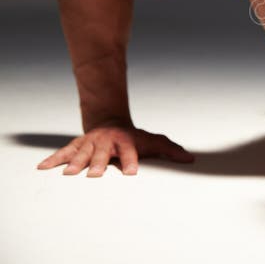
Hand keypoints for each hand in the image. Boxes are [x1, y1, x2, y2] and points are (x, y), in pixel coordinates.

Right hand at [36, 125, 194, 176]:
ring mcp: (90, 142)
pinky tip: (42, 168)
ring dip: (75, 162)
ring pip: (82, 151)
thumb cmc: (134, 137)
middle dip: (99, 162)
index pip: (130, 150)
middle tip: (96, 174)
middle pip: (103, 152)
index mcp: (125, 141)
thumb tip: (190, 159)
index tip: (131, 172)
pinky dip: (53, 159)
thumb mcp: (153, 141)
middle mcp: (106, 141)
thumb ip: (170, 150)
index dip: (131, 160)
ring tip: (69, 174)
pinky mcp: (77, 145)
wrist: (111, 122)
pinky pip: (64, 151)